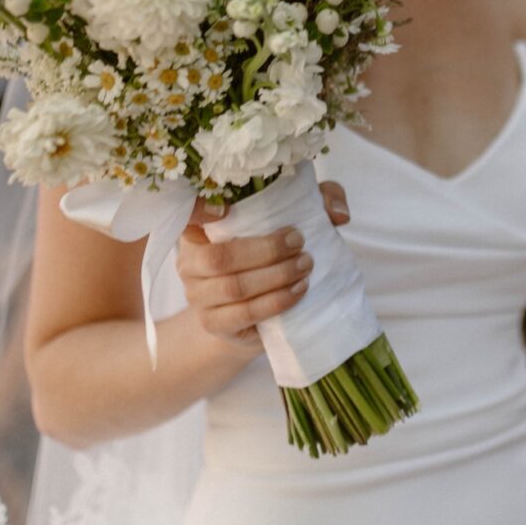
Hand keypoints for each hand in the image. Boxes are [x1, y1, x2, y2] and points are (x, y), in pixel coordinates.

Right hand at [174, 180, 349, 348]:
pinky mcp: (215, 323)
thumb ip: (319, 201)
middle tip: (300, 244)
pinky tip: (298, 291)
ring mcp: (198, 296)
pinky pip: (244, 314)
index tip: (227, 208)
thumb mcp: (293, 218)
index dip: (200, 210)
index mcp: (198, 228)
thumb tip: (339, 214)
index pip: (187, 213)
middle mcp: (189, 261)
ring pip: (234, 287)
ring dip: (275, 277)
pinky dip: (275, 302)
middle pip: (219, 257)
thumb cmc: (271, 254)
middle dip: (266, 250)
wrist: (254, 314)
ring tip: (305, 267)